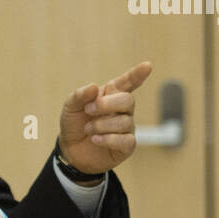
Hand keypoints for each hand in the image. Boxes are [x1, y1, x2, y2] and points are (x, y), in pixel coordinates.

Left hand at [58, 61, 152, 177]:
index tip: (148, 66)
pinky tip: (95, 139)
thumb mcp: (70, 107)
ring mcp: (127, 128)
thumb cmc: (74, 125)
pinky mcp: (127, 146)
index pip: (127, 82)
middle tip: (89, 110)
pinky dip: (108, 139)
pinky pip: (126, 140)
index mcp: (110, 95)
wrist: (71, 151)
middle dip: (107, 104)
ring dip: (101, 125)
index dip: (138, 74)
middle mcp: (122, 110)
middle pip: (128, 100)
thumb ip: (80, 95)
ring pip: (124, 122)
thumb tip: (94, 87)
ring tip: (88, 129)